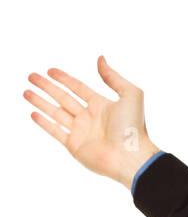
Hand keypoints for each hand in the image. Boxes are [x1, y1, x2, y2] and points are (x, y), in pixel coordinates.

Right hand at [23, 56, 158, 187]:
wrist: (130, 157)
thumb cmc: (133, 127)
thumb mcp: (130, 94)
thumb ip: (113, 77)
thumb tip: (100, 59)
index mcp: (101, 105)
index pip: (78, 88)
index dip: (64, 78)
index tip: (50, 70)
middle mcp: (89, 117)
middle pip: (63, 98)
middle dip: (46, 87)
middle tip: (31, 76)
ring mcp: (81, 132)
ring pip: (55, 112)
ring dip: (40, 102)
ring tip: (26, 92)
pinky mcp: (74, 146)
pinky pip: (55, 131)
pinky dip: (44, 122)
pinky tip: (33, 113)